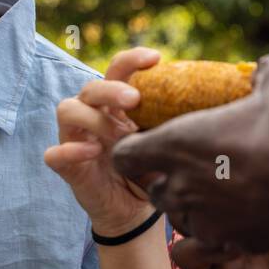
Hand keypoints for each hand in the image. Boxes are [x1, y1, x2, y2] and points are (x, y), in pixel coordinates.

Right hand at [44, 47, 161, 236]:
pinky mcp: (67, 166)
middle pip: (91, 87)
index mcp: (117, 104)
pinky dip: (71, 150)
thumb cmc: (150, 169)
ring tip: (118, 135)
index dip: (132, 59)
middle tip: (134, 100)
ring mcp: (76, 138)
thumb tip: (213, 104)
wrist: (135, 211)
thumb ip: (175, 123)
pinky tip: (94, 152)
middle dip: (111, 89)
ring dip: (93, 118)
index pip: (117, 70)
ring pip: (67, 110)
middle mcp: (93, 115)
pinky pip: (54, 153)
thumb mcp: (164, 143)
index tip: (156, 58)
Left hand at [112, 54, 268, 252]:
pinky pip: (202, 245)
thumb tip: (263, 70)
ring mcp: (205, 221)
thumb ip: (266, 69)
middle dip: (167, 175)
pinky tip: (237, 217)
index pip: (125, 154)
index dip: (136, 145)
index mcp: (180, 144)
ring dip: (190, 204)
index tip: (158, 137)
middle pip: (153, 187)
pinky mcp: (230, 246)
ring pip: (178, 217)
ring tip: (221, 187)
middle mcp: (183, 187)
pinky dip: (212, 233)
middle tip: (199, 160)